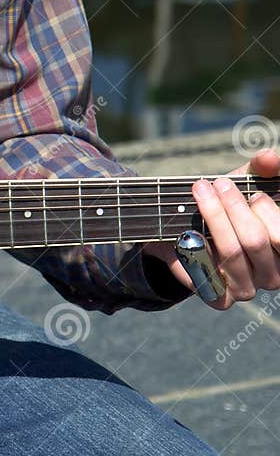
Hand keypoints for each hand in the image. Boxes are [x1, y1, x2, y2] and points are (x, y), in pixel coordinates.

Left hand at [145, 149, 279, 309]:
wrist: (184, 230)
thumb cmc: (226, 207)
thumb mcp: (246, 182)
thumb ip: (262, 169)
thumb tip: (269, 156)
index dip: (268, 211)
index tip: (251, 193)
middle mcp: (274, 275)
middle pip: (255, 241)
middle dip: (234, 209)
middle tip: (217, 184)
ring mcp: (247, 289)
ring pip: (231, 252)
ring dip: (213, 217)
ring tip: (201, 192)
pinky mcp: (220, 298)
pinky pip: (208, 272)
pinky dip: (197, 247)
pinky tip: (189, 229)